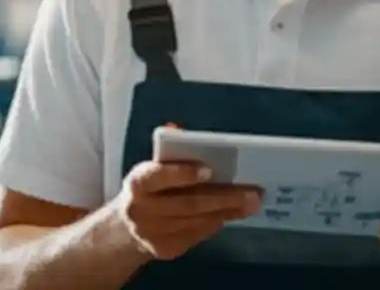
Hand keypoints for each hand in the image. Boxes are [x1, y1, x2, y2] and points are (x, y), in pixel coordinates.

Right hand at [114, 160, 261, 261]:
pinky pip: (197, 235)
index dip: (182, 173)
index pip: (157, 177)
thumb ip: (167, 151)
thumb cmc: (149, 189)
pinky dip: (216, 222)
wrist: (128, 228)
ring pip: (196, 221)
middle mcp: (141, 210)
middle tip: (251, 193)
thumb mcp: (152, 168)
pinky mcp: (165, 249)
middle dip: (222, 198)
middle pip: (187, 203)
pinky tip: (232, 213)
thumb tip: (177, 129)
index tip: (209, 170)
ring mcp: (153, 234)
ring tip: (251, 203)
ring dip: (227, 211)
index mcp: (137, 183)